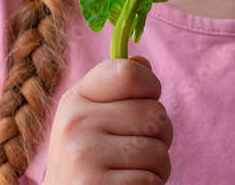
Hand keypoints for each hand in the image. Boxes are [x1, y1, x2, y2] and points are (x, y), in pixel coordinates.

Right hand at [42, 55, 172, 183]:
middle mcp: (76, 123)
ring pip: (159, 152)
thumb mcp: (89, 119)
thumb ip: (116, 90)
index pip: (129, 72)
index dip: (151, 87)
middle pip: (155, 114)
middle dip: (159, 136)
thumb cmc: (85, 160)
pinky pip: (152, 181)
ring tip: (129, 171)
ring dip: (156, 168)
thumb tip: (143, 62)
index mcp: (75, 100)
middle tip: (136, 150)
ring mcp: (85, 156)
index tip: (144, 102)